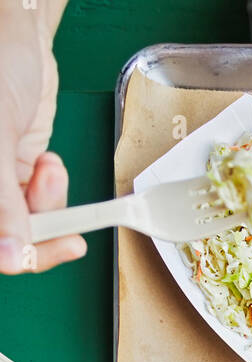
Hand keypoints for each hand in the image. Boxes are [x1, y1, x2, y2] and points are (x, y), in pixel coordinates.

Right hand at [0, 0, 82, 272]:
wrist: (19, 36)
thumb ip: (3, 200)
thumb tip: (13, 252)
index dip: (5, 254)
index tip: (29, 258)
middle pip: (4, 240)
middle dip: (38, 233)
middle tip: (70, 238)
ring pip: (25, 227)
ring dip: (48, 206)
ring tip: (50, 170)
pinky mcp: (17, 178)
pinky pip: (40, 206)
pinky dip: (53, 193)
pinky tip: (49, 163)